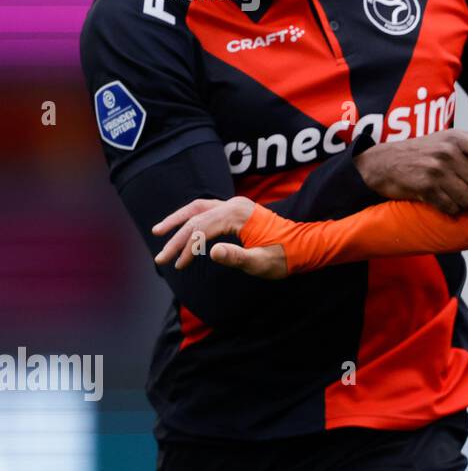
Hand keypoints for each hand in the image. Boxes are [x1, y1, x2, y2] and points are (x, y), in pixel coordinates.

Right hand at [151, 196, 286, 278]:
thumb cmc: (285, 257)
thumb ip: (236, 257)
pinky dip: (192, 217)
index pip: (201, 228)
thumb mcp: (262, 263)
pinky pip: (208, 209)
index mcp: (239, 214)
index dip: (186, 247)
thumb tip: (210, 251)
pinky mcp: (237, 210)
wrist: (305, 246)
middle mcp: (235, 205)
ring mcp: (236, 205)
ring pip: (199, 207)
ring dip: (179, 220)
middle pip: (196, 217)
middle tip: (161, 258)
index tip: (178, 266)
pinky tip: (183, 228)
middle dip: (176, 237)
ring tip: (159, 231)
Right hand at [354, 130, 467, 214]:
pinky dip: (450, 210)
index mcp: (456, 138)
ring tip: (453, 195)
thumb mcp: (444, 139)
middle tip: (467, 188)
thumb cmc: (419, 152)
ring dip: (464, 203)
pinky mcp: (426, 189)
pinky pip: (452, 209)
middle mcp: (448, 153)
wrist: (381, 163)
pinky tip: (442, 202)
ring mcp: (437, 171)